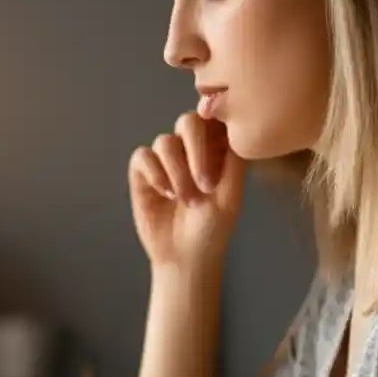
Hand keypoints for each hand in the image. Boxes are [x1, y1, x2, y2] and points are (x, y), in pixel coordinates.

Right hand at [129, 112, 245, 269]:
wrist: (184, 256)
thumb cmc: (212, 229)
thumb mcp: (231, 196)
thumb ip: (234, 161)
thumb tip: (233, 127)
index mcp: (215, 149)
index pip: (215, 120)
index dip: (216, 129)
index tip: (220, 153)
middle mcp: (189, 149)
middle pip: (188, 121)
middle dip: (196, 150)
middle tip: (205, 184)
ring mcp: (165, 160)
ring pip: (165, 141)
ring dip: (177, 172)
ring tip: (186, 200)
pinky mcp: (142, 173)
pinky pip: (143, 156)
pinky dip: (155, 173)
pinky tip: (165, 194)